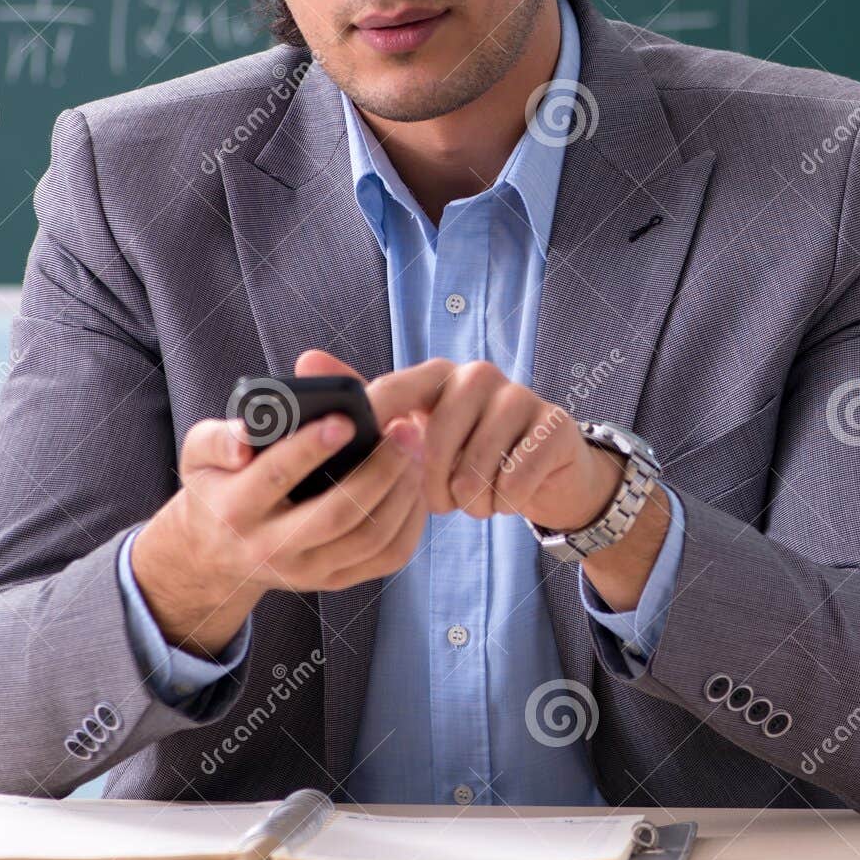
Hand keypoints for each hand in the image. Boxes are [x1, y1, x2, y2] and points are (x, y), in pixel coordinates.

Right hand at [130, 395, 427, 656]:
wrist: (217, 553)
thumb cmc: (217, 487)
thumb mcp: (198, 456)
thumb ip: (216, 438)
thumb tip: (246, 437)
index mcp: (235, 510)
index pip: (276, 476)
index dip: (311, 447)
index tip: (345, 418)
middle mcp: (271, 548)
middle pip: (336, 514)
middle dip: (378, 469)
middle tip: (404, 428)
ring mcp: (307, 571)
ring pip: (369, 537)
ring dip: (401, 491)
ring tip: (415, 449)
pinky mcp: (335, 580)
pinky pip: (387, 557)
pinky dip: (410, 519)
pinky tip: (414, 482)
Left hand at [294, 349, 623, 532]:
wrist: (543, 472)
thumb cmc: (467, 454)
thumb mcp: (416, 437)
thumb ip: (366, 405)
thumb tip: (306, 357)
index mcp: (437, 375)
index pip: (395, 393)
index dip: (377, 425)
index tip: (365, 456)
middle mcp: (477, 375)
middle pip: (434, 445)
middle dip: (433, 488)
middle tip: (444, 499)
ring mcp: (519, 396)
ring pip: (475, 470)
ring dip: (471, 500)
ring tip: (476, 495)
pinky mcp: (554, 425)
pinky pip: (514, 483)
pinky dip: (506, 502)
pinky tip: (508, 492)